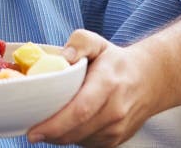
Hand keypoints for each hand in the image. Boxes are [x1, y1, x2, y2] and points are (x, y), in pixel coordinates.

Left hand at [27, 30, 158, 146]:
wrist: (149, 80)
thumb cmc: (116, 62)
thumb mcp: (97, 42)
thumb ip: (79, 42)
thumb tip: (63, 58)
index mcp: (108, 84)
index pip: (80, 110)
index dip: (55, 124)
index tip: (33, 130)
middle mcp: (115, 110)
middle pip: (77, 130)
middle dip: (51, 134)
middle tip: (30, 131)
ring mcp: (117, 129)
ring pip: (80, 140)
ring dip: (59, 137)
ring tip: (46, 125)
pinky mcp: (115, 140)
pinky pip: (87, 144)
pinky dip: (72, 138)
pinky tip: (64, 126)